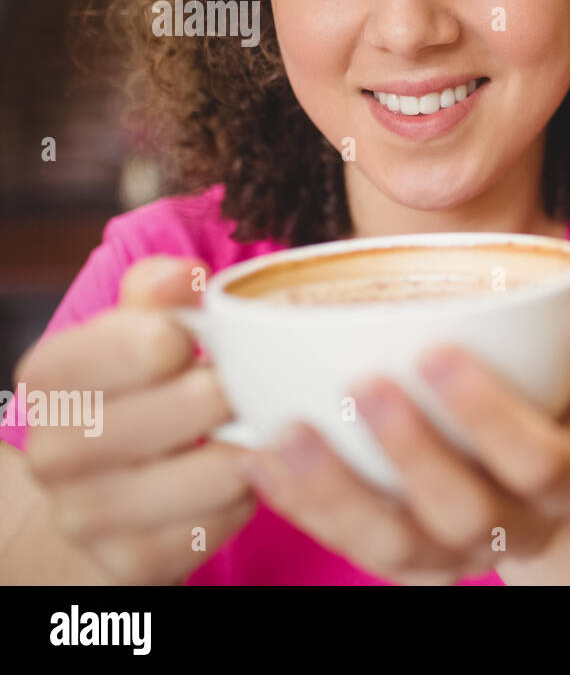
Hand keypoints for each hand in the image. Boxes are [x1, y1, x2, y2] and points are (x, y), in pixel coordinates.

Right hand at [17, 256, 256, 583]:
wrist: (104, 490)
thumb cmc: (137, 394)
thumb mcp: (137, 331)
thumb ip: (158, 294)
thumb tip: (186, 275)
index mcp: (52, 375)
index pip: (150, 339)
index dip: (195, 336)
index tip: (195, 341)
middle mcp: (53, 450)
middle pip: (196, 403)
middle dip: (236, 391)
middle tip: (239, 389)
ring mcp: (87, 515)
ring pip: (218, 471)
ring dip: (249, 449)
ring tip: (242, 434)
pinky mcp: (131, 562)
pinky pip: (221, 524)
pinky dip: (242, 500)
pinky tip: (230, 481)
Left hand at [243, 297, 569, 583]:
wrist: (540, 469)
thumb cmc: (567, 397)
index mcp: (569, 479)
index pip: (538, 462)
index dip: (489, 416)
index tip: (437, 350)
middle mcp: (513, 528)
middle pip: (466, 516)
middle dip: (412, 456)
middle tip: (362, 384)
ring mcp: (450, 554)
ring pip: (395, 549)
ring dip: (337, 494)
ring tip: (285, 434)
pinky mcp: (399, 557)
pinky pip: (346, 546)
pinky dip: (301, 506)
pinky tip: (260, 457)